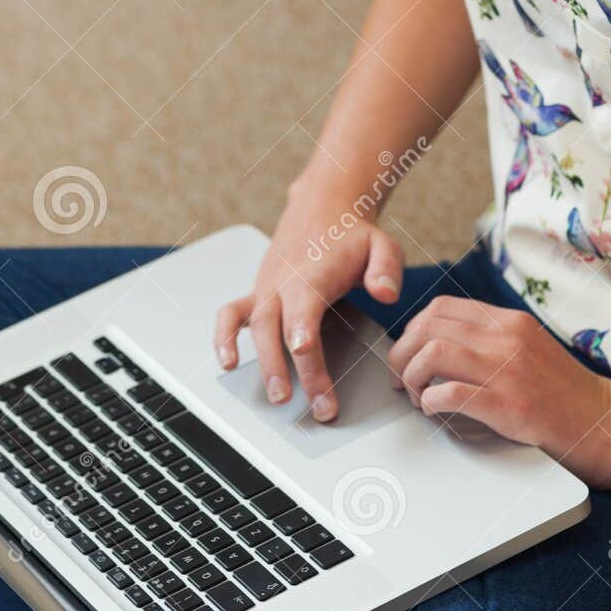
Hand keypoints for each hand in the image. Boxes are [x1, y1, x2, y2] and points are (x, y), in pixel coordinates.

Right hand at [214, 188, 404, 421]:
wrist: (324, 206)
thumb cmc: (351, 234)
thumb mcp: (382, 244)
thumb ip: (386, 269)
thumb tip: (385, 294)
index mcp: (313, 273)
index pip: (304, 306)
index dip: (301, 329)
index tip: (302, 351)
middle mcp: (284, 282)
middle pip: (277, 327)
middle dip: (290, 367)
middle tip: (313, 404)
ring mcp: (268, 288)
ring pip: (254, 326)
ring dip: (262, 363)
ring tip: (277, 397)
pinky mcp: (258, 292)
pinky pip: (231, 314)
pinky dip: (223, 338)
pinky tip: (228, 363)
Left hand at [388, 295, 610, 485]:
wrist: (608, 424)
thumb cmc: (565, 395)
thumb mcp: (528, 349)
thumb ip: (490, 340)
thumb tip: (437, 346)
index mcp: (509, 321)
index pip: (440, 308)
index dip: (413, 330)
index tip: (408, 353)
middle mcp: (506, 338)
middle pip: (428, 327)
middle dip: (402, 354)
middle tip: (402, 379)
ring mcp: (508, 370)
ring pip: (432, 353)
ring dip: (412, 377)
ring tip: (416, 398)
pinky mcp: (510, 404)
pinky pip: (450, 393)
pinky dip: (431, 402)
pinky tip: (435, 412)